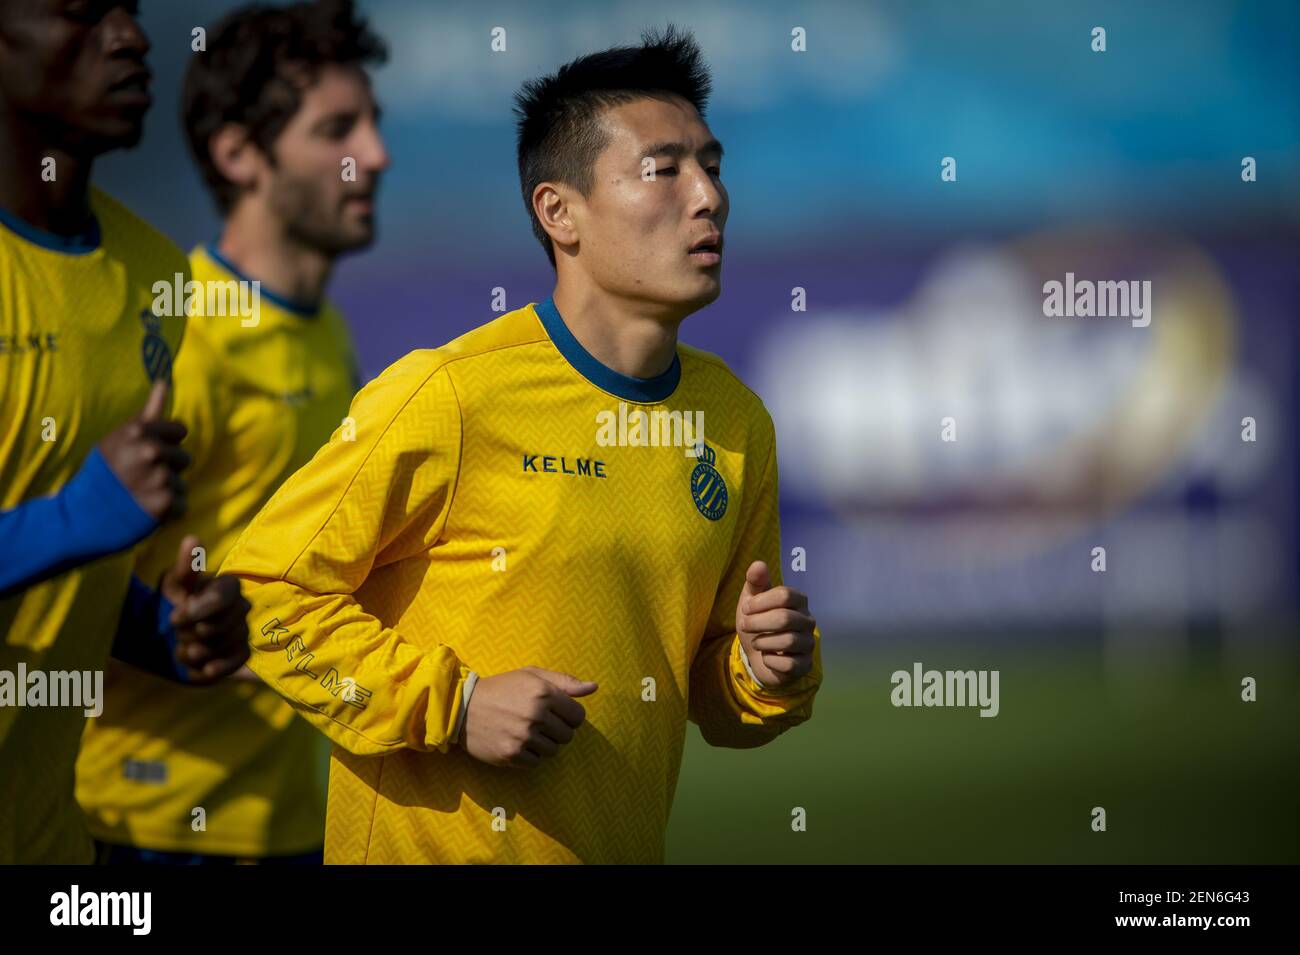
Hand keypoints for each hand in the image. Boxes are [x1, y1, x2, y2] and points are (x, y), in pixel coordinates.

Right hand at [98, 379, 189, 521]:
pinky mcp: (165, 502)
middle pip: (184, 457)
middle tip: (141, 476)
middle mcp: (150, 451)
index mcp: (139, 431)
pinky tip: (147, 509)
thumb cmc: (106, 469)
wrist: (84, 512)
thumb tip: (165, 381)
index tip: (147, 453)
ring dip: (167, 490)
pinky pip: (182, 504)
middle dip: (167, 468)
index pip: (180, 430)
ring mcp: (159, 477)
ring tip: (142, 493)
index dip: (166, 443)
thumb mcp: (121, 436)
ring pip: (182, 482)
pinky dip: (169, 511)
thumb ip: (148, 411)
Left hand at [161, 534, 250, 683]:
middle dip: (191, 632)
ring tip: (182, 649)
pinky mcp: (243, 653)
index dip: (197, 611)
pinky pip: (235, 662)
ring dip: (195, 651)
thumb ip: (185, 567)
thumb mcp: (176, 583)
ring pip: (221, 646)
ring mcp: (244, 631)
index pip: (220, 598)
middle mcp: (242, 607)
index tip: (174, 618)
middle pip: (218, 626)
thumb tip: (192, 538)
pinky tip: (204, 669)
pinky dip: (218, 667)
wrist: (179, 631)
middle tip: (176, 632)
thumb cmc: (178, 600)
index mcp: (229, 586)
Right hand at [461, 667, 596, 767]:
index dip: (569, 716)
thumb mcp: (531, 675)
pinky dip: (529, 754)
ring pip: (553, 751)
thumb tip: (593, 688)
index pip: (578, 716)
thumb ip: (565, 682)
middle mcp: (536, 715)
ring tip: (527, 731)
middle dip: (557, 730)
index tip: (556, 713)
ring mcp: (523, 736)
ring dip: (544, 743)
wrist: (462, 707)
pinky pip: (536, 762)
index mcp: (544, 693)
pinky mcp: (511, 754)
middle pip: (568, 735)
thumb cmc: (502, 688)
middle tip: (539, 722)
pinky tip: (516, 741)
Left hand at [736, 560, 815, 688]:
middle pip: (785, 618)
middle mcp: (808, 621)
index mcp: (798, 601)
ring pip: (788, 641)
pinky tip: (767, 658)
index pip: (784, 594)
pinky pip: (789, 664)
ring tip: (756, 642)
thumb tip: (758, 564)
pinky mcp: (805, 665)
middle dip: (757, 622)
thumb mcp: (751, 601)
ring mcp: (809, 643)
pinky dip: (771, 661)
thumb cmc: (757, 623)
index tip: (746, 608)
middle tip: (744, 625)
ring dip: (763, 642)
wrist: (759, 657)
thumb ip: (755, 582)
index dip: (760, 601)